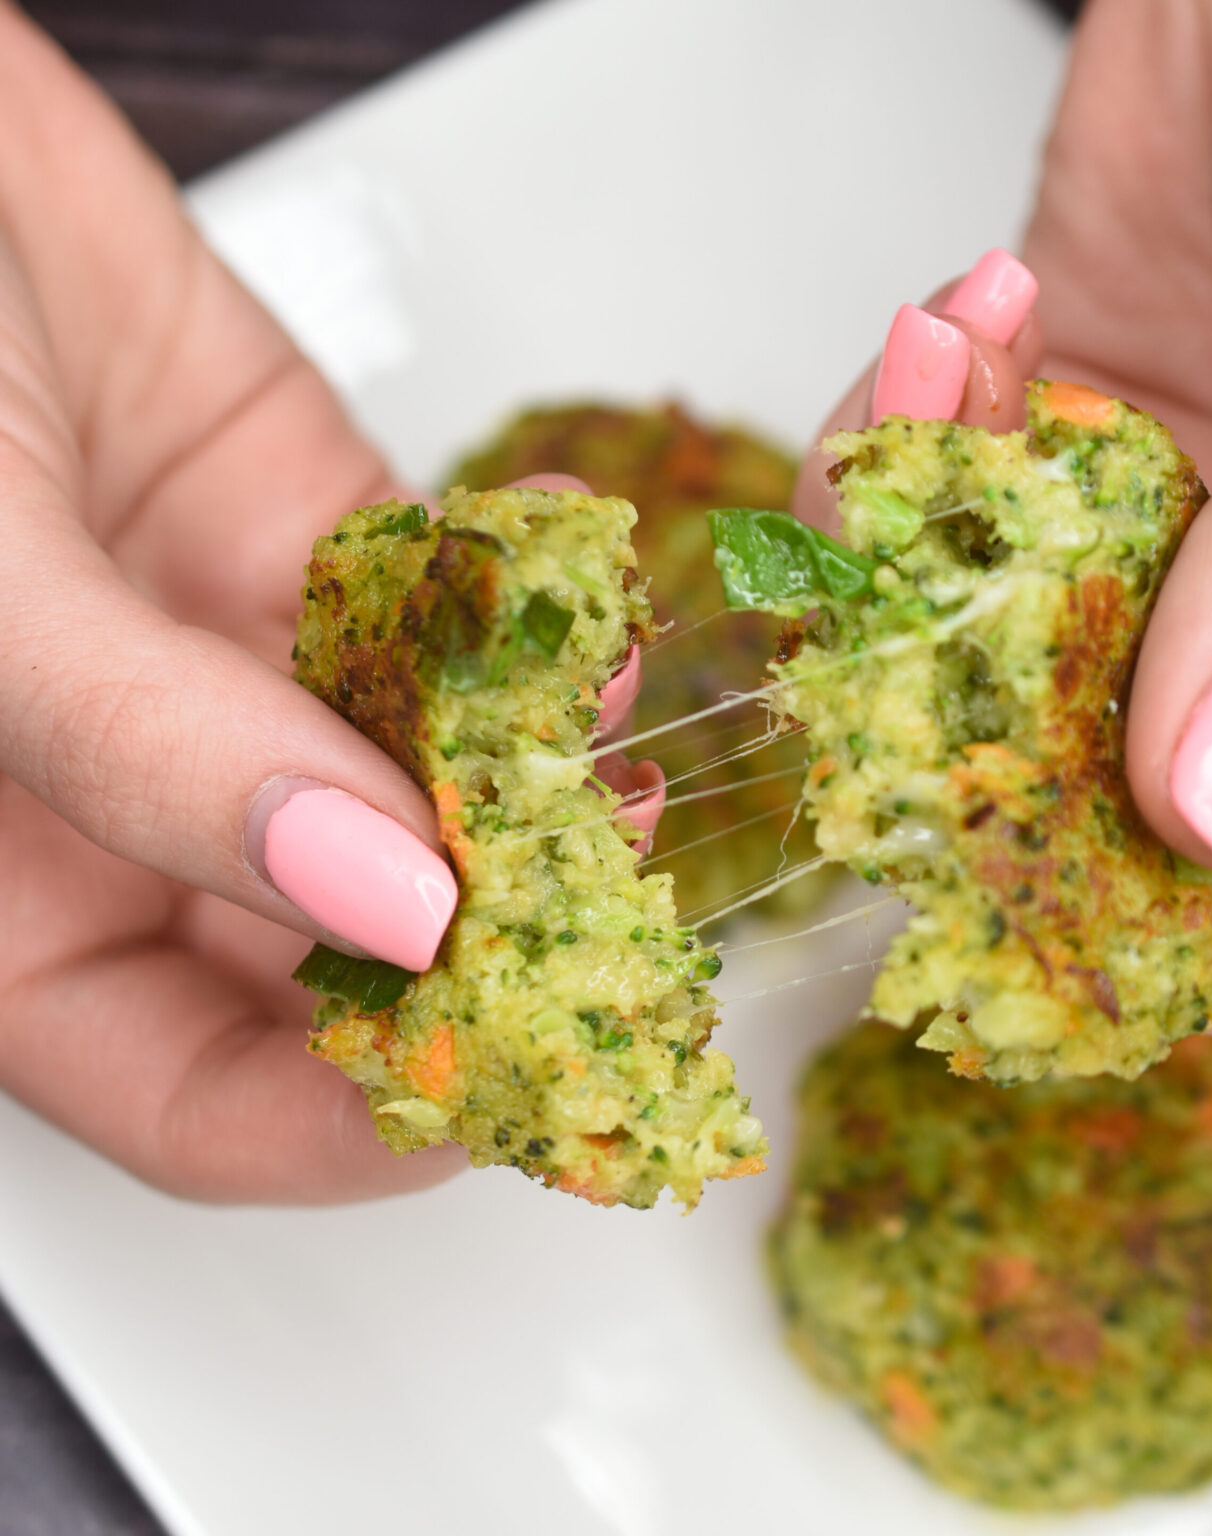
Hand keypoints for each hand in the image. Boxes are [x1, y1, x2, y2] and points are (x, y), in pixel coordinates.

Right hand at [0, 11, 655, 1199]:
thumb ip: (163, 758)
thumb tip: (390, 908)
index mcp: (15, 900)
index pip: (200, 1097)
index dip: (354, 1126)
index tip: (509, 1089)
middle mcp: (139, 819)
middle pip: (342, 971)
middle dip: (489, 960)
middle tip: (608, 922)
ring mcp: (241, 686)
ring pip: (423, 802)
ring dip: (531, 797)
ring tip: (616, 770)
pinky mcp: (319, 554)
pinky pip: (452, 631)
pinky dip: (525, 630)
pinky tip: (578, 608)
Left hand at [796, 0, 1211, 1048]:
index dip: (1208, 959)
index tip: (1039, 893)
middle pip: (1146, 833)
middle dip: (1004, 740)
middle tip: (924, 630)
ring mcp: (1200, 572)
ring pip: (1012, 684)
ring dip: (935, 556)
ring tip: (962, 360)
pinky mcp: (1090, 482)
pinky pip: (953, 547)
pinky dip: (915, 455)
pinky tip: (961, 322)